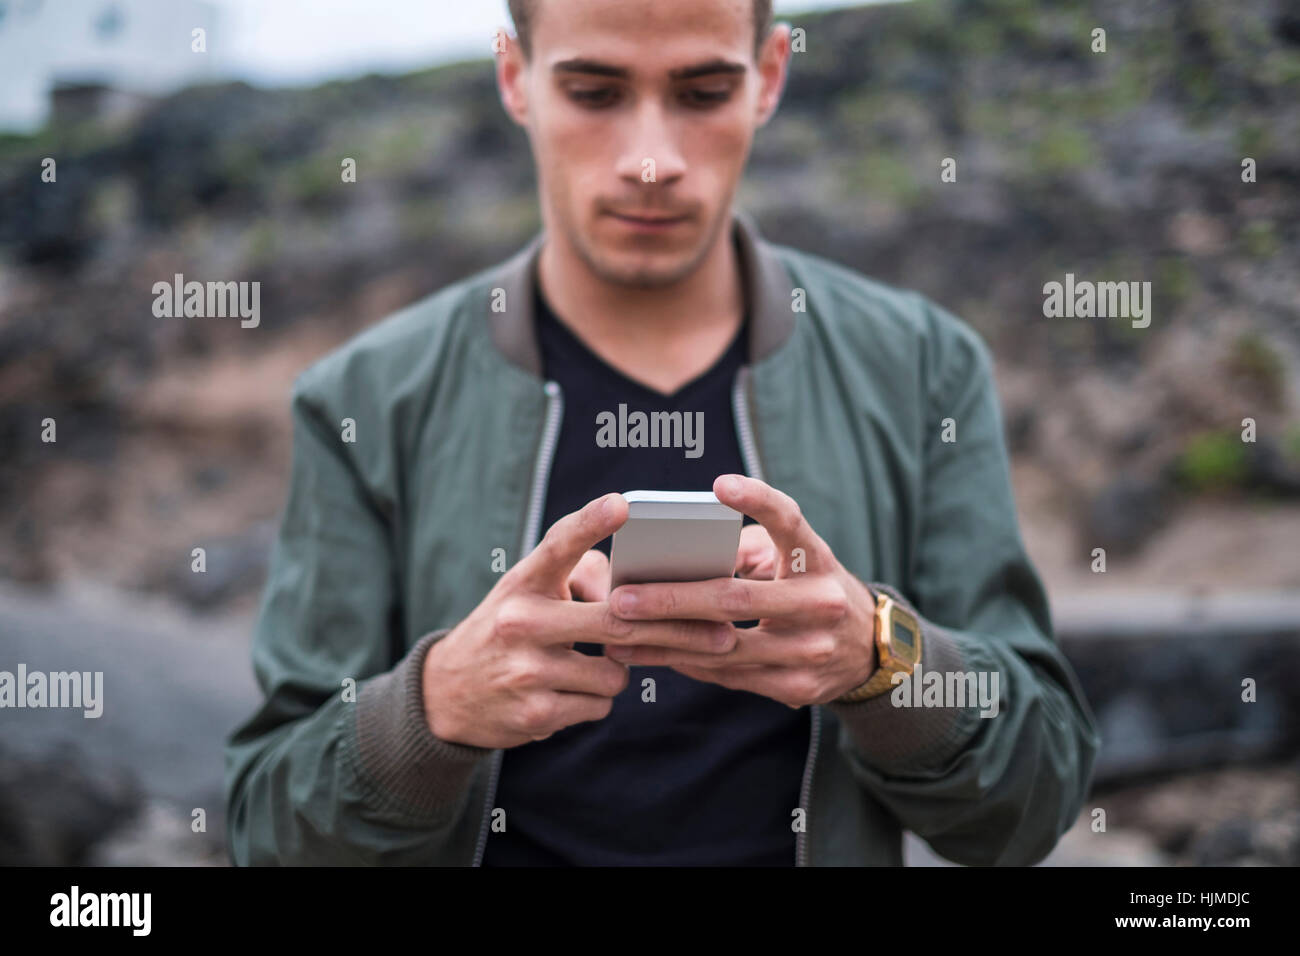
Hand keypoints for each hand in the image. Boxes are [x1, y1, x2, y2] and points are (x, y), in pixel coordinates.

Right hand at [421, 493, 736, 748]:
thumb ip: (582, 578)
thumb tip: (650, 589)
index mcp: (523, 581)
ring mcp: (527, 670)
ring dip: (617, 669)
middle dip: (679, 627)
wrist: (448, 693)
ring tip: (581, 663)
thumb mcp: (530, 591)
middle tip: (725, 629)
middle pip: (619, 621)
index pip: (559, 543)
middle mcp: (521, 621)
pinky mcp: (535, 714)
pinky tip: (564, 691)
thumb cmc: (509, 627)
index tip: (623, 504)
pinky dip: (595, 699)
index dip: (592, 523)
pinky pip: (600, 705)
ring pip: (616, 671)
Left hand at [605, 475, 878, 708]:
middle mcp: (821, 603)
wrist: (868, 650)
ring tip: (616, 631)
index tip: (719, 485)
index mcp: (817, 559)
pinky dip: (683, 664)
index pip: (790, 522)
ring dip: (663, 641)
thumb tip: (675, 554)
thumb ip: (743, 549)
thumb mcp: (793, 557)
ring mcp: (811, 650)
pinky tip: (644, 655)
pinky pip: (728, 676)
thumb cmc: (809, 586)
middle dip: (672, 598)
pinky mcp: (797, 687)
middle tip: (621, 595)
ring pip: (723, 647)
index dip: (757, 501)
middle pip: (736, 599)